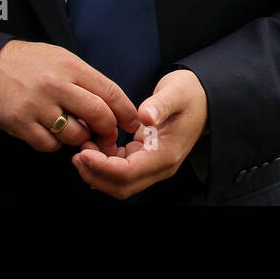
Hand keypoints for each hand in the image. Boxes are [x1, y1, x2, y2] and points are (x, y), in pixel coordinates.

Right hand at [0, 39, 140, 153]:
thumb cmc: (31, 62)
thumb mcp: (62, 58)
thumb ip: (85, 79)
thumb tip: (112, 104)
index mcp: (71, 67)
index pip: (108, 91)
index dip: (125, 110)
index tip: (132, 122)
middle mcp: (56, 85)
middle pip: (97, 114)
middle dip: (108, 129)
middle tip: (109, 136)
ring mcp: (38, 106)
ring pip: (74, 134)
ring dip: (80, 138)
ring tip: (75, 131)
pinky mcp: (21, 123)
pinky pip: (49, 145)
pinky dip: (55, 144)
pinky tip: (52, 133)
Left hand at [71, 68, 207, 199]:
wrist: (202, 97)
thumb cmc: (189, 93)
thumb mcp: (176, 92)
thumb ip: (160, 104)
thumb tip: (144, 116)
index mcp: (167, 155)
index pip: (129, 173)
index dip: (102, 167)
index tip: (83, 152)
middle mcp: (160, 167)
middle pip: (121, 186)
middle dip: (95, 174)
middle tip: (76, 153)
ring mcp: (153, 165)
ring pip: (119, 183)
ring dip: (97, 171)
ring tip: (82, 149)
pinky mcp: (146, 159)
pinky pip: (121, 171)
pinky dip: (104, 163)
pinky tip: (94, 146)